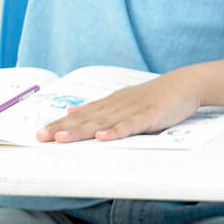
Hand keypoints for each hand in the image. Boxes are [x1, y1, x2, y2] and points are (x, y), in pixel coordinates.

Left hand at [36, 70, 201, 142]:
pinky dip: (116, 131)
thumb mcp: (123, 99)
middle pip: (86, 119)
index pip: (80, 116)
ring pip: (103, 122)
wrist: (184, 84)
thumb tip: (71, 110)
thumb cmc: (154, 95)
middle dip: (62, 128)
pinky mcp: (149, 116)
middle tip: (41, 137)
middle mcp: (117, 105)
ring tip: (62, 138)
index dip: (60, 124)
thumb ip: (98, 107)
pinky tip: (103, 137)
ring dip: (81, 130)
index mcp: (110, 103)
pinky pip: (130, 125)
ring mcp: (132, 110)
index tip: (39, 133)